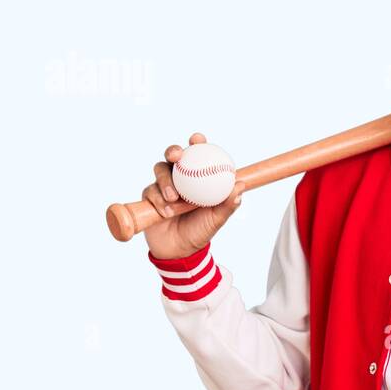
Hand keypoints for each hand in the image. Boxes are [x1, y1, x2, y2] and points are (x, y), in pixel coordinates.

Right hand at [141, 132, 245, 259]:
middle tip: (177, 156)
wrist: (180, 250)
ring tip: (174, 198)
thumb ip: (228, 203)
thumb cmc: (201, 230)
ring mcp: (163, 185)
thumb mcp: (217, 218)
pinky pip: (150, 191)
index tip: (198, 139)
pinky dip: (158, 200)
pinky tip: (167, 211)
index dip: (197, 142)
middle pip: (173, 155)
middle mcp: (180, 177)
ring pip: (160, 171)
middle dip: (173, 151)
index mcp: (198, 177)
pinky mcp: (150, 196)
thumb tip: (241, 186)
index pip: (198, 154)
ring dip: (166, 182)